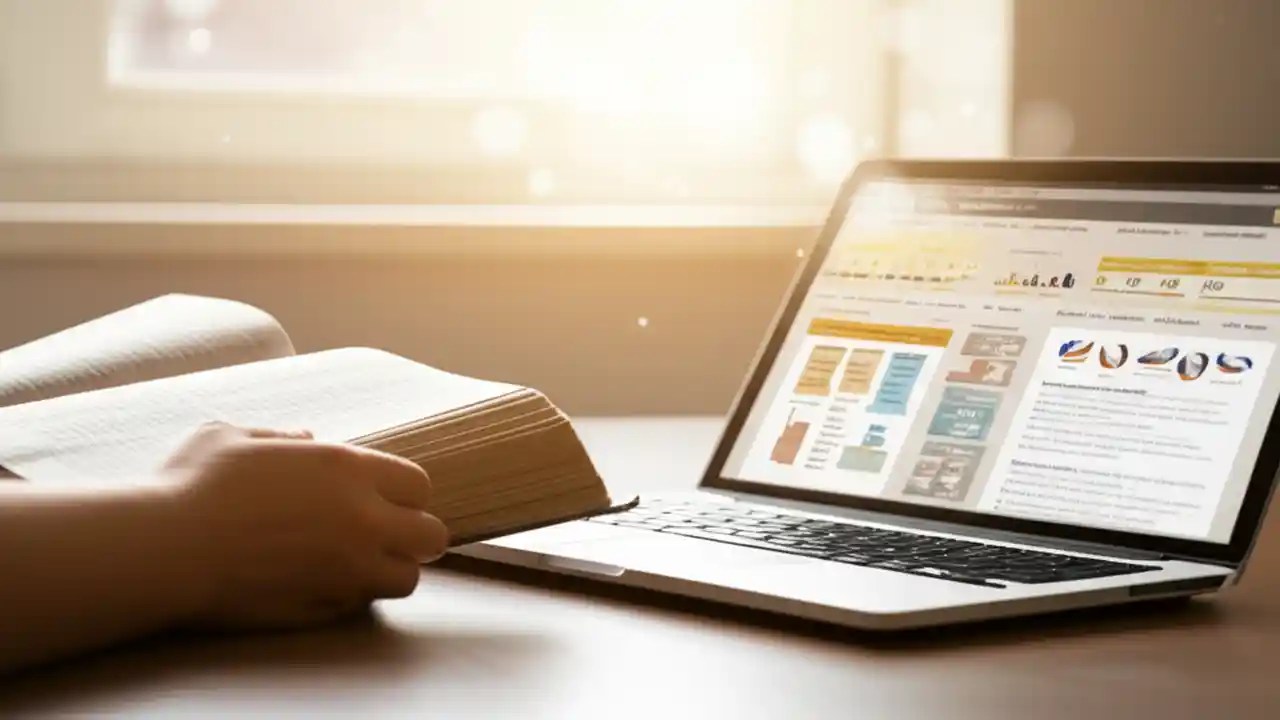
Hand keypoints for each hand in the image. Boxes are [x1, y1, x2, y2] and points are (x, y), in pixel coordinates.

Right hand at [163, 422, 447, 630]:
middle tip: (388, 536)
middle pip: (431, 535)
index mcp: (347, 469)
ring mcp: (347, 569)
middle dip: (416, 535)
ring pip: (408, 578)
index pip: (419, 485)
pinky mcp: (325, 608)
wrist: (165, 550)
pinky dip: (355, 595)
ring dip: (391, 570)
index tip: (383, 498)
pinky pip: (363, 604)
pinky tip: (324, 581)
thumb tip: (304, 439)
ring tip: (360, 563)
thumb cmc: (194, 485)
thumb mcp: (234, 436)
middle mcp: (361, 520)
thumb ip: (282, 437)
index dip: (404, 493)